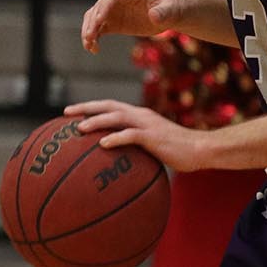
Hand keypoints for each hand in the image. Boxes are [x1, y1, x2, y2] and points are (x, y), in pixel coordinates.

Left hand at [66, 100, 211, 171]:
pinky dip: (116, 138)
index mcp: (139, 116)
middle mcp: (141, 115)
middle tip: (66, 113)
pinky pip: (132, 135)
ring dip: (97, 121)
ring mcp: (148, 124)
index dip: (90, 107)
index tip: (71, 111)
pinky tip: (103, 144)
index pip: (111, 106)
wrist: (200, 150)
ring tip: (80, 128)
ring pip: (118, 117)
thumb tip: (113, 160)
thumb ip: (134, 147)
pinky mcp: (154, 136)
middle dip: (87, 107)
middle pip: (109, 105)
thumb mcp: (151, 147)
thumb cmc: (176, 151)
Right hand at [80, 0, 182, 52]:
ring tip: (89, 45)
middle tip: (90, 38)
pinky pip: (97, 29)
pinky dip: (92, 38)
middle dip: (92, 23)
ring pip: (92, 18)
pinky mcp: (110, 22)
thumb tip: (153, 16)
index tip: (99, 20)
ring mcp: (111, 9)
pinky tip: (93, 49)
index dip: (104, 7)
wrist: (166, 15)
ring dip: (88, 31)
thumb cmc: (169, 9)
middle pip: (98, 7)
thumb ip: (163, 12)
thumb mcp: (169, 10)